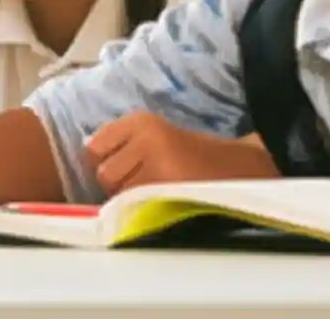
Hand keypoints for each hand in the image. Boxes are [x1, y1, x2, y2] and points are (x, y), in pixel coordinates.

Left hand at [86, 112, 278, 196]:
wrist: (244, 169)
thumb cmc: (194, 156)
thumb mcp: (155, 137)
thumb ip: (120, 144)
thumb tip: (85, 160)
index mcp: (142, 120)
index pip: (94, 147)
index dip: (105, 163)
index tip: (122, 167)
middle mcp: (147, 137)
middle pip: (102, 172)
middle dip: (117, 183)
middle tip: (145, 184)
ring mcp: (158, 163)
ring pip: (117, 192)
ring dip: (129, 198)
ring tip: (156, 193)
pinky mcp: (169, 188)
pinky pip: (135, 205)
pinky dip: (142, 208)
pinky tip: (162, 202)